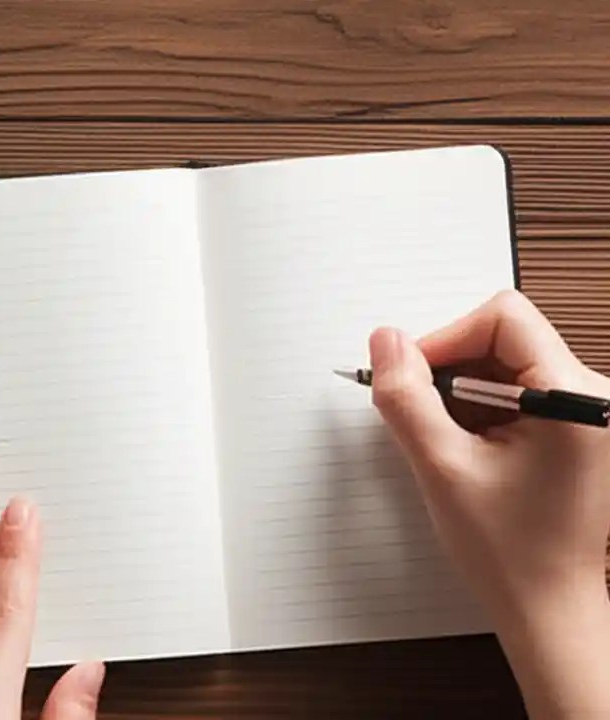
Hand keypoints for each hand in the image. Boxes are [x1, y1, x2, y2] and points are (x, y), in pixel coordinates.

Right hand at [369, 289, 609, 717]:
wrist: (548, 609)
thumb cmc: (510, 553)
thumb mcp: (442, 468)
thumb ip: (407, 398)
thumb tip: (386, 342)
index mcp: (575, 398)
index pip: (503, 318)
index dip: (445, 338)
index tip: (410, 376)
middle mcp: (591, 397)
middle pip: (503, 337)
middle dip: (449, 368)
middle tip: (422, 418)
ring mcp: (585, 413)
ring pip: (504, 363)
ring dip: (460, 392)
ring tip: (449, 445)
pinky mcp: (572, 428)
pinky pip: (514, 390)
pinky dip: (477, 410)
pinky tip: (467, 451)